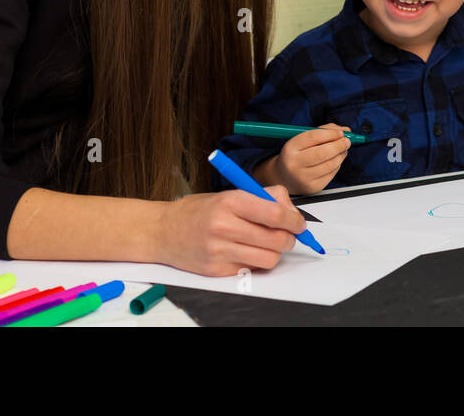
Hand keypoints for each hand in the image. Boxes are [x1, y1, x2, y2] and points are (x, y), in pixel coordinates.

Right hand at [154, 184, 304, 276]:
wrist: (164, 230)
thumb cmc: (200, 211)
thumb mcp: (230, 193)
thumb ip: (263, 197)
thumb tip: (291, 210)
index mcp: (230, 201)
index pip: (275, 213)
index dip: (294, 220)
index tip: (298, 223)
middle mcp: (224, 226)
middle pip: (277, 239)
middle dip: (290, 238)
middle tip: (288, 235)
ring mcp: (219, 250)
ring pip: (269, 259)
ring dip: (276, 253)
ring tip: (268, 244)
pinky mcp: (217, 270)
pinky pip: (252, 269)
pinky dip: (257, 262)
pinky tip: (248, 251)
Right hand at [260, 124, 351, 194]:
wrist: (285, 177)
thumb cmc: (298, 154)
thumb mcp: (304, 139)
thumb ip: (325, 131)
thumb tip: (345, 130)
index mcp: (291, 148)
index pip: (314, 137)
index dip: (331, 133)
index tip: (341, 132)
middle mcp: (295, 164)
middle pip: (323, 152)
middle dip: (339, 145)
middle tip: (347, 141)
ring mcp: (303, 177)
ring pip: (330, 164)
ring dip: (341, 155)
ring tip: (342, 150)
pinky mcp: (312, 187)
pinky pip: (331, 174)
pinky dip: (337, 165)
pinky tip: (335, 161)